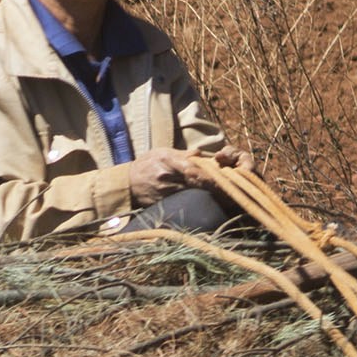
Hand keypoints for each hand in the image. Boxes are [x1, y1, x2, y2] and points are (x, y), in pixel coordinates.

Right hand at [120, 147, 239, 207]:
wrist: (126, 183)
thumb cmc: (146, 164)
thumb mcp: (161, 152)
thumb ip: (181, 154)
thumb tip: (199, 154)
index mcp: (168, 160)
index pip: (193, 167)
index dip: (210, 173)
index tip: (224, 176)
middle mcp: (167, 177)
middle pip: (196, 182)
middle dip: (213, 185)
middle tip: (230, 188)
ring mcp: (166, 192)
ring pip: (192, 194)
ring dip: (207, 194)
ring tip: (223, 196)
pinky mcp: (164, 204)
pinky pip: (183, 202)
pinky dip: (195, 202)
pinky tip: (205, 203)